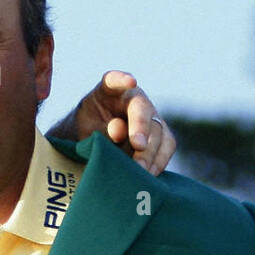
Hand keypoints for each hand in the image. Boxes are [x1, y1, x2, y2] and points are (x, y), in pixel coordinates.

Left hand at [48, 70, 175, 174]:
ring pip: (160, 131)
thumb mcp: (87, 131)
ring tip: (143, 172)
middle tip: (138, 150)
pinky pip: (166, 146)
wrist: (94, 142)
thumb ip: (101, 130)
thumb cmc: (87, 132)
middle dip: (142, 131)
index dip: (122, 79)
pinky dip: (159, 162)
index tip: (130, 82)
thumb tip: (119, 131)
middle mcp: (134, 98)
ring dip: (152, 153)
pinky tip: (151, 175)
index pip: (114, 80)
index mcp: (110, 90)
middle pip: (143, 112)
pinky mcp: (160, 133)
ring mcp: (150, 115)